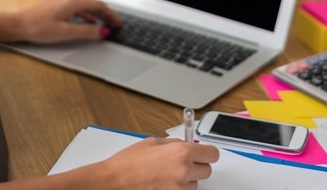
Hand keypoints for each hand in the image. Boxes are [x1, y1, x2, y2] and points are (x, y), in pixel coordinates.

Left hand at [0, 0, 122, 43]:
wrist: (18, 25)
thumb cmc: (38, 28)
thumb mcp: (67, 32)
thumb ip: (87, 32)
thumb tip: (103, 32)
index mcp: (73, 1)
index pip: (99, 6)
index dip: (111, 15)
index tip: (119, 23)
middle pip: (94, 4)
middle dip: (106, 14)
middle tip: (115, 24)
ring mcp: (62, 0)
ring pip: (86, 6)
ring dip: (97, 15)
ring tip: (105, 25)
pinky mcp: (57, 5)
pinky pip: (77, 8)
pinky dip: (86, 15)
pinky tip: (87, 23)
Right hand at [99, 137, 219, 188]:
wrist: (114, 182)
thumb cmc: (128, 163)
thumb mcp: (153, 142)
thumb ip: (174, 143)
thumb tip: (186, 144)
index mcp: (182, 153)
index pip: (212, 154)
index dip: (207, 152)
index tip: (203, 153)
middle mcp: (184, 172)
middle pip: (207, 170)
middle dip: (197, 166)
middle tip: (182, 163)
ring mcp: (180, 189)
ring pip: (194, 184)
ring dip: (186, 179)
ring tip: (166, 174)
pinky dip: (177, 189)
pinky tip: (163, 183)